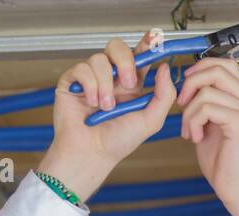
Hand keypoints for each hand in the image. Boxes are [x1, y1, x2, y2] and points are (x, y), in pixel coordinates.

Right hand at [37, 31, 176, 199]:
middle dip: (125, 61)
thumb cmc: (118, 142)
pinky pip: (82, 68)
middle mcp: (111, 78)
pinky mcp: (73, 81)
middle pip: (117, 47)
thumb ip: (163, 95)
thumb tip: (165, 67)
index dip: (146, 43)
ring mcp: (91, 78)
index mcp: (131, 84)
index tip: (154, 39)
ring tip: (105, 107)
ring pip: (99, 59)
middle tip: (128, 83)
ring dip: (106, 85)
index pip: (139, 55)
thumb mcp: (150, 121)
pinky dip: (89, 85)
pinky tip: (91, 103)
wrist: (91, 154)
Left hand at [176, 57, 238, 204]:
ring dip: (189, 111)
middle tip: (181, 105)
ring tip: (189, 130)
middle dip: (191, 84)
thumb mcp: (210, 122)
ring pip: (207, 90)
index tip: (186, 86)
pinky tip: (196, 138)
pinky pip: (206, 107)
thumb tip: (190, 82)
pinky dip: (193, 122)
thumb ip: (206, 101)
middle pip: (216, 69)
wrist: (234, 186)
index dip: (201, 68)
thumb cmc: (222, 160)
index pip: (225, 64)